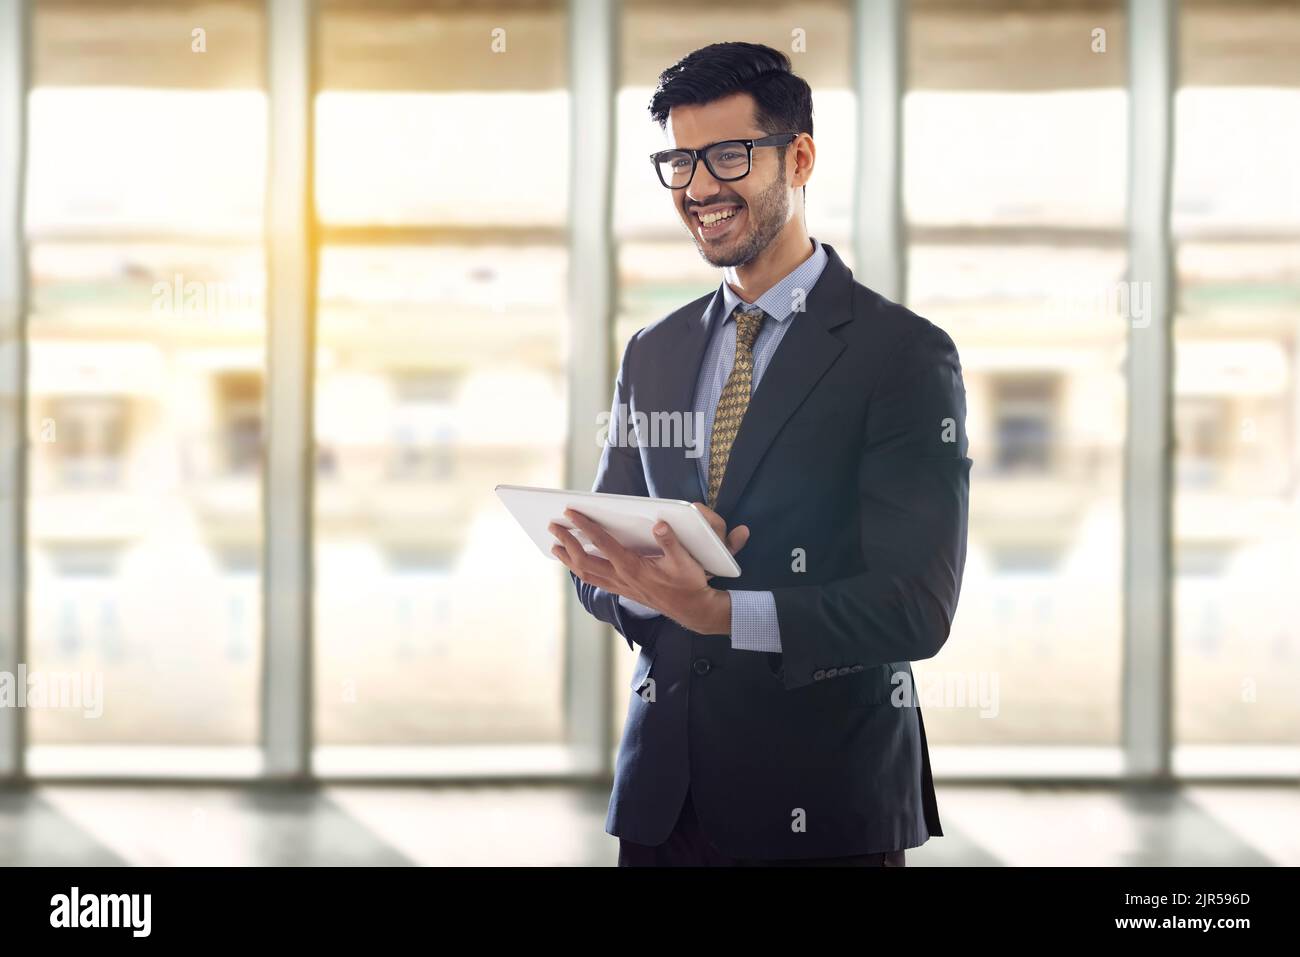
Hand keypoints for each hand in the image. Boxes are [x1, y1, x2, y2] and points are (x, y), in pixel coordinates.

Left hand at [550, 504, 749, 635]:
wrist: (693, 609)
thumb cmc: (689, 583)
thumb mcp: (685, 561)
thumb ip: (671, 542)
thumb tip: (659, 524)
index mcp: (632, 568)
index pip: (603, 544)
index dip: (585, 527)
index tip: (570, 513)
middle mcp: (621, 578)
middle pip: (584, 561)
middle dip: (567, 543)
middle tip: (552, 527)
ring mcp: (620, 587)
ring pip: (586, 574)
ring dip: (569, 559)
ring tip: (555, 546)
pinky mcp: (623, 591)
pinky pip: (595, 580)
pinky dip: (581, 570)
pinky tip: (576, 563)